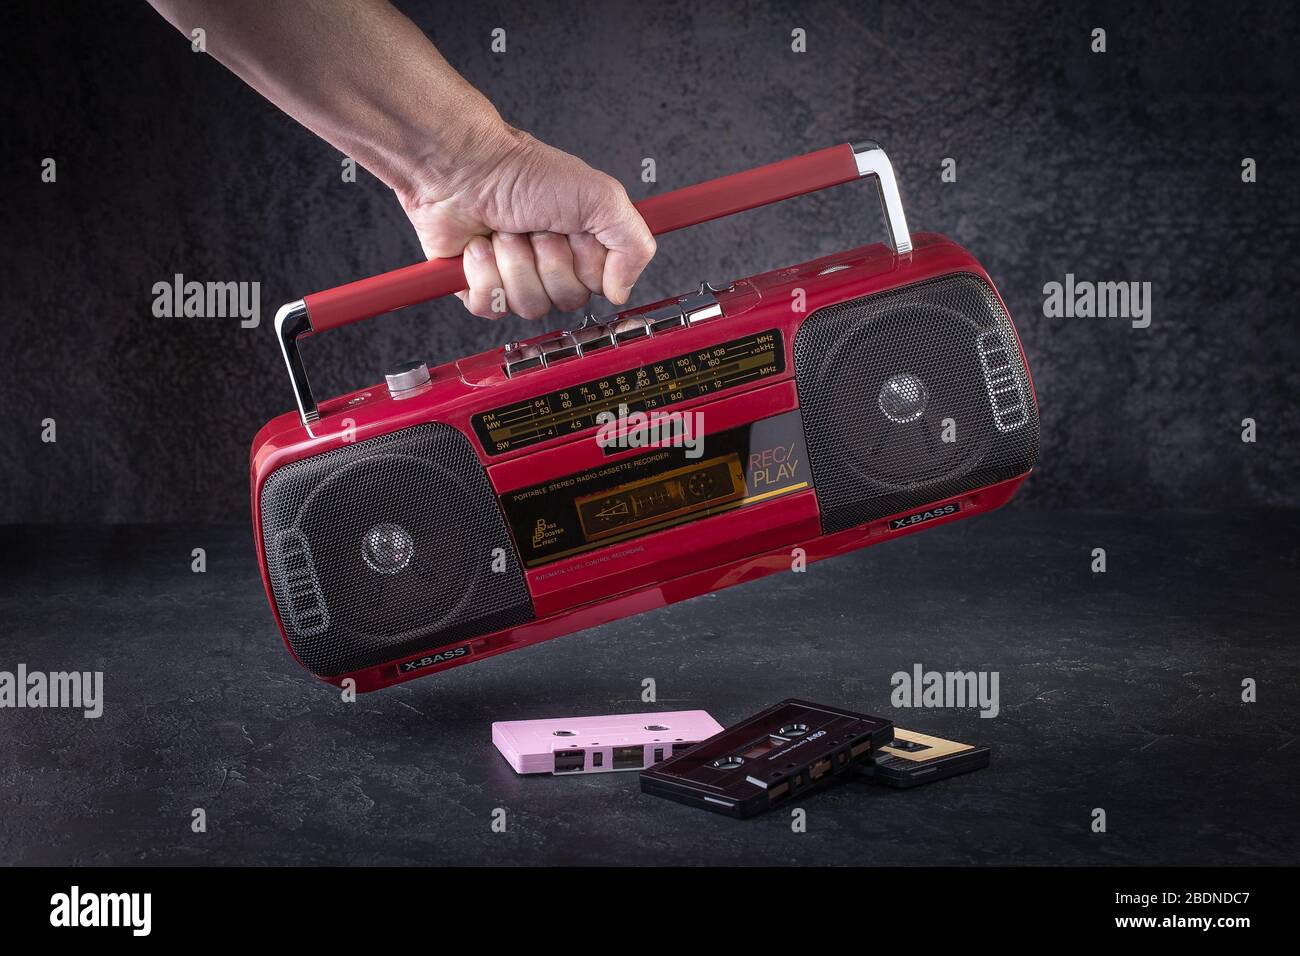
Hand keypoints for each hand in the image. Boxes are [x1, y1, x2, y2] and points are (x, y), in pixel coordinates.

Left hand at [398, 124, 656, 319]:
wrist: (466, 168)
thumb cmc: (526, 172)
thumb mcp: (601, 197)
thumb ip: (635, 245)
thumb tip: (622, 291)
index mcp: (584, 248)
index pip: (599, 287)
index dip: (586, 264)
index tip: (575, 232)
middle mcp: (552, 266)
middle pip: (566, 300)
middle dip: (548, 260)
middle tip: (535, 228)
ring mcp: (516, 278)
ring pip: (528, 305)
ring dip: (514, 263)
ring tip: (505, 231)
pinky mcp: (480, 287)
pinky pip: (490, 307)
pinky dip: (483, 272)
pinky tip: (480, 245)